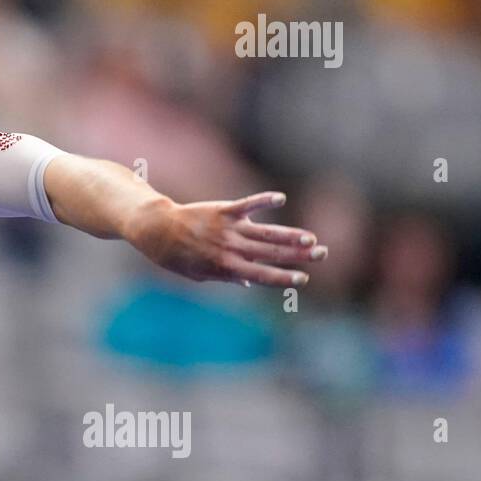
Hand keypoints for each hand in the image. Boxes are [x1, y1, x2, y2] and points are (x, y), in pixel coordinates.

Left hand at [124, 191, 326, 287]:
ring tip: (311, 238)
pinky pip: (247, 205)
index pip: (262, 274)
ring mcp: (228, 229)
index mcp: (226, 267)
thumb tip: (250, 281)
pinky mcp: (223, 211)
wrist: (157, 230)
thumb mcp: (199, 274)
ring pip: (266, 233)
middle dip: (298, 255)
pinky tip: (281, 199)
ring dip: (290, 235)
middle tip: (323, 254)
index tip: (303, 278)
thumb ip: (226, 276)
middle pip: (271, 253)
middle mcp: (231, 249)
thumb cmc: (177, 256)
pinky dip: (263, 201)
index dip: (283, 276)